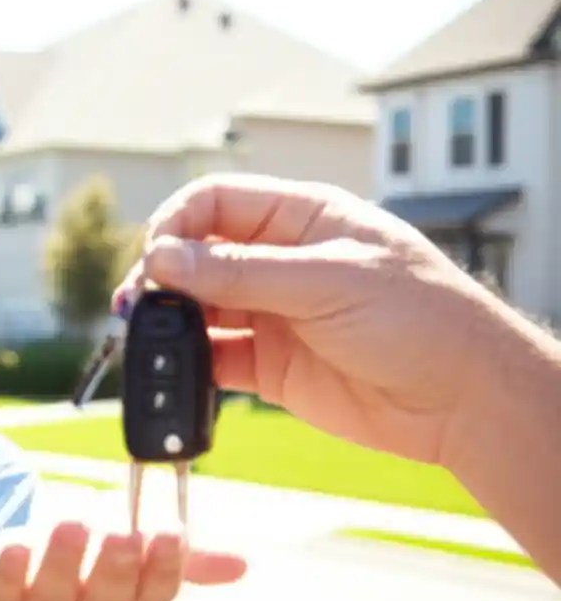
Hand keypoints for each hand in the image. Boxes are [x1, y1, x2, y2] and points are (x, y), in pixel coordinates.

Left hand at [0, 521, 245, 600]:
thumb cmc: (82, 575)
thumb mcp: (131, 567)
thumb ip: (181, 559)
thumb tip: (242, 565)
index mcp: (126, 600)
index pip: (154, 590)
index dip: (163, 565)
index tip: (169, 532)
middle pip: (108, 595)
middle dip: (118, 564)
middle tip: (123, 532)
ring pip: (56, 590)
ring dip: (66, 559)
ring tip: (75, 523)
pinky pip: (3, 587)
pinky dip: (11, 568)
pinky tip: (16, 546)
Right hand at [112, 173, 521, 465]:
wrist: (462, 399)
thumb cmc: (418, 319)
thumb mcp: (325, 282)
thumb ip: (240, 272)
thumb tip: (163, 259)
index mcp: (300, 218)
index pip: (216, 202)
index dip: (177, 223)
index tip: (155, 256)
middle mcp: (279, 262)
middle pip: (196, 255)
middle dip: (162, 276)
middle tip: (138, 303)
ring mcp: (271, 314)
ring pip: (197, 308)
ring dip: (167, 321)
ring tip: (146, 338)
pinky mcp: (268, 365)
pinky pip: (211, 358)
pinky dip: (186, 365)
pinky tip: (173, 373)